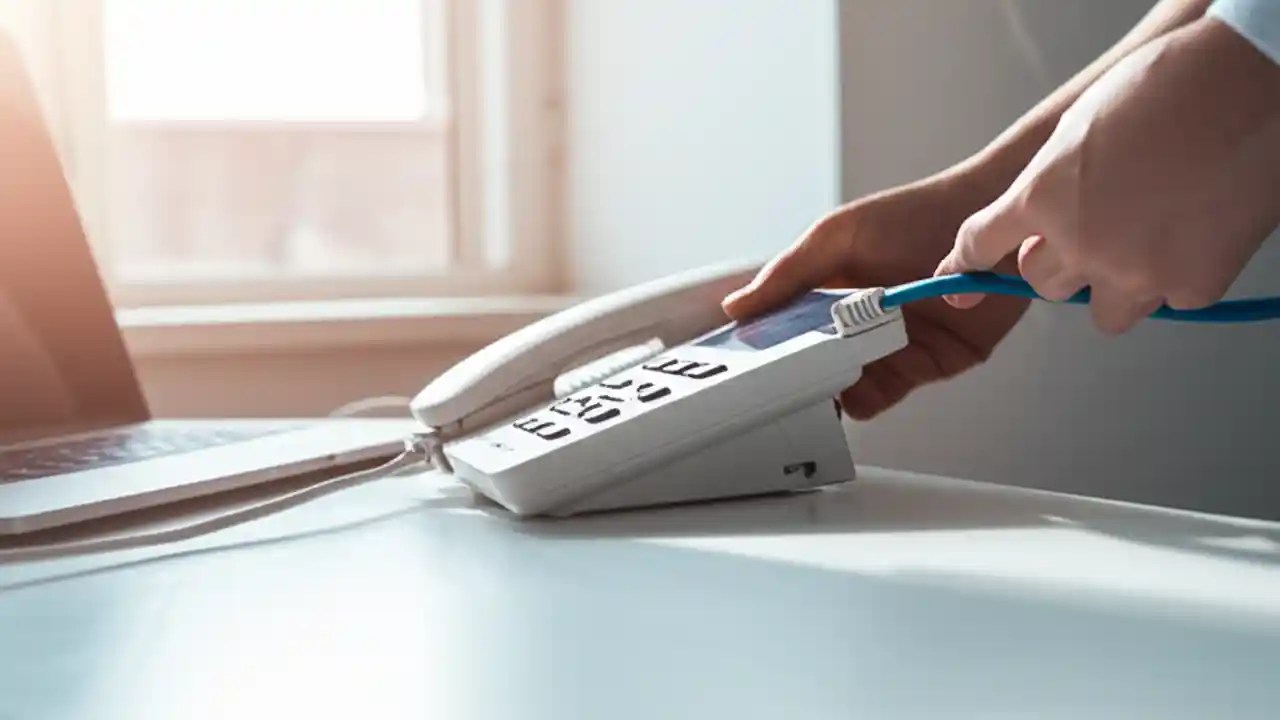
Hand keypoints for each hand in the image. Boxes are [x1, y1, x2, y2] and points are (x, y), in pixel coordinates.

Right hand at [722, 173, 1028, 419]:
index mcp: (828, 296)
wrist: (993, 221)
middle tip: (785, 381)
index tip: (748, 366)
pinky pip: (887, 394)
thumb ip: (788, 273)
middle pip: (813, 371)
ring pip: (845, 390)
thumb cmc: (917, 213)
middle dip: (798, 379)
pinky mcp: (931, 365)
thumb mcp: (837, 235)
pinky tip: (860, 378)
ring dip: (832, 388)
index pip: (785, 335)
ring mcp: (892, 348)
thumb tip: (738, 306)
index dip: (766, 353)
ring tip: (825, 375)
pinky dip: (868, 393)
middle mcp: (857, 326)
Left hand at [936, 17, 1279, 333]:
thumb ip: (1050, 184)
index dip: (967, 264)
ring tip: (1151, 233)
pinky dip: (1178, 276)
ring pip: (1103, 311)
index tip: (960, 280)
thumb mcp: (1079, 127)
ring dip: (1116, 283)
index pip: (980, 246)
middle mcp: (1080, 243)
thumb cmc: (1171, 86)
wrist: (1254, 83)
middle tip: (1098, 227)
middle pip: (1043, 284)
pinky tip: (1197, 230)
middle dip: (1062, 262)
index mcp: (1042, 197)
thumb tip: (1040, 221)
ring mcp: (1136, 271)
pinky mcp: (1191, 286)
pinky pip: (1167, 301)